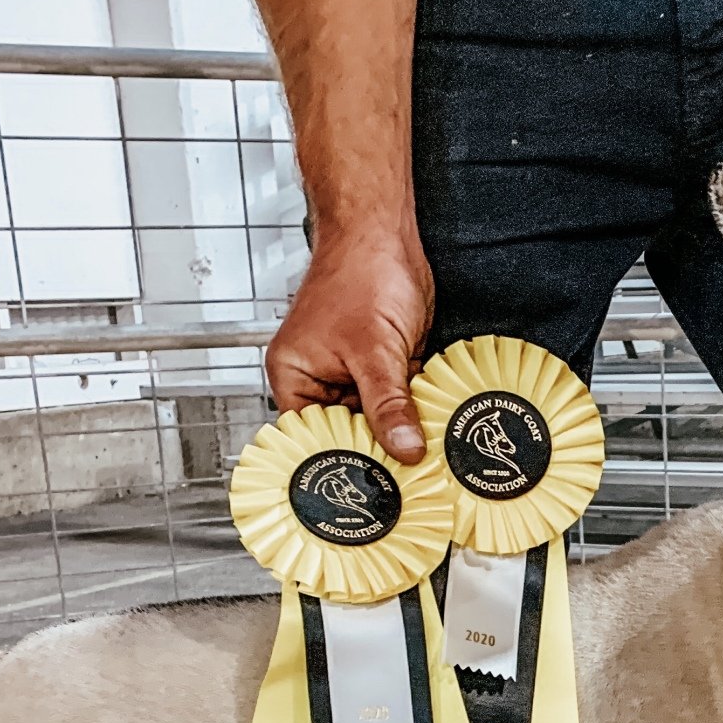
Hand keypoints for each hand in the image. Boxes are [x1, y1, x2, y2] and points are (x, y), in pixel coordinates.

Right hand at [264, 227, 434, 461]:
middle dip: (375, 452)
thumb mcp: (375, 350)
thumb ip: (388, 404)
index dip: (340, 464)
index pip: (312, 440)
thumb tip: (403, 449)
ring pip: (374, 423)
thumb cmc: (361, 271)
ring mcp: (351, 377)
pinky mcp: (381, 370)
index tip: (369, 490)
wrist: (385, 232)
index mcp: (295, 378)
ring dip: (397, 435)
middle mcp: (318, 382)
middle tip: (403, 480)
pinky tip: (426, 431)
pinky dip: (411, 415)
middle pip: (345, 436)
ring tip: (419, 460)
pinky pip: (395, 405)